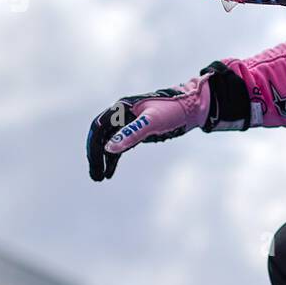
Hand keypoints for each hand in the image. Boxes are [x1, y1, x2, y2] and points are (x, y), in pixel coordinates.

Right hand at [86, 74, 210, 181]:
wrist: (191, 106)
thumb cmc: (173, 110)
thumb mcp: (153, 122)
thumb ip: (132, 134)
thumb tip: (108, 149)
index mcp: (121, 108)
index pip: (99, 128)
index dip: (94, 148)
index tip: (95, 165)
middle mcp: (121, 114)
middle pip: (100, 136)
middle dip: (95, 156)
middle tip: (96, 176)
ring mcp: (128, 123)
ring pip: (108, 142)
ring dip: (103, 160)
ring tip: (99, 178)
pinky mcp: (136, 131)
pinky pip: (120, 146)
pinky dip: (113, 159)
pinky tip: (110, 172)